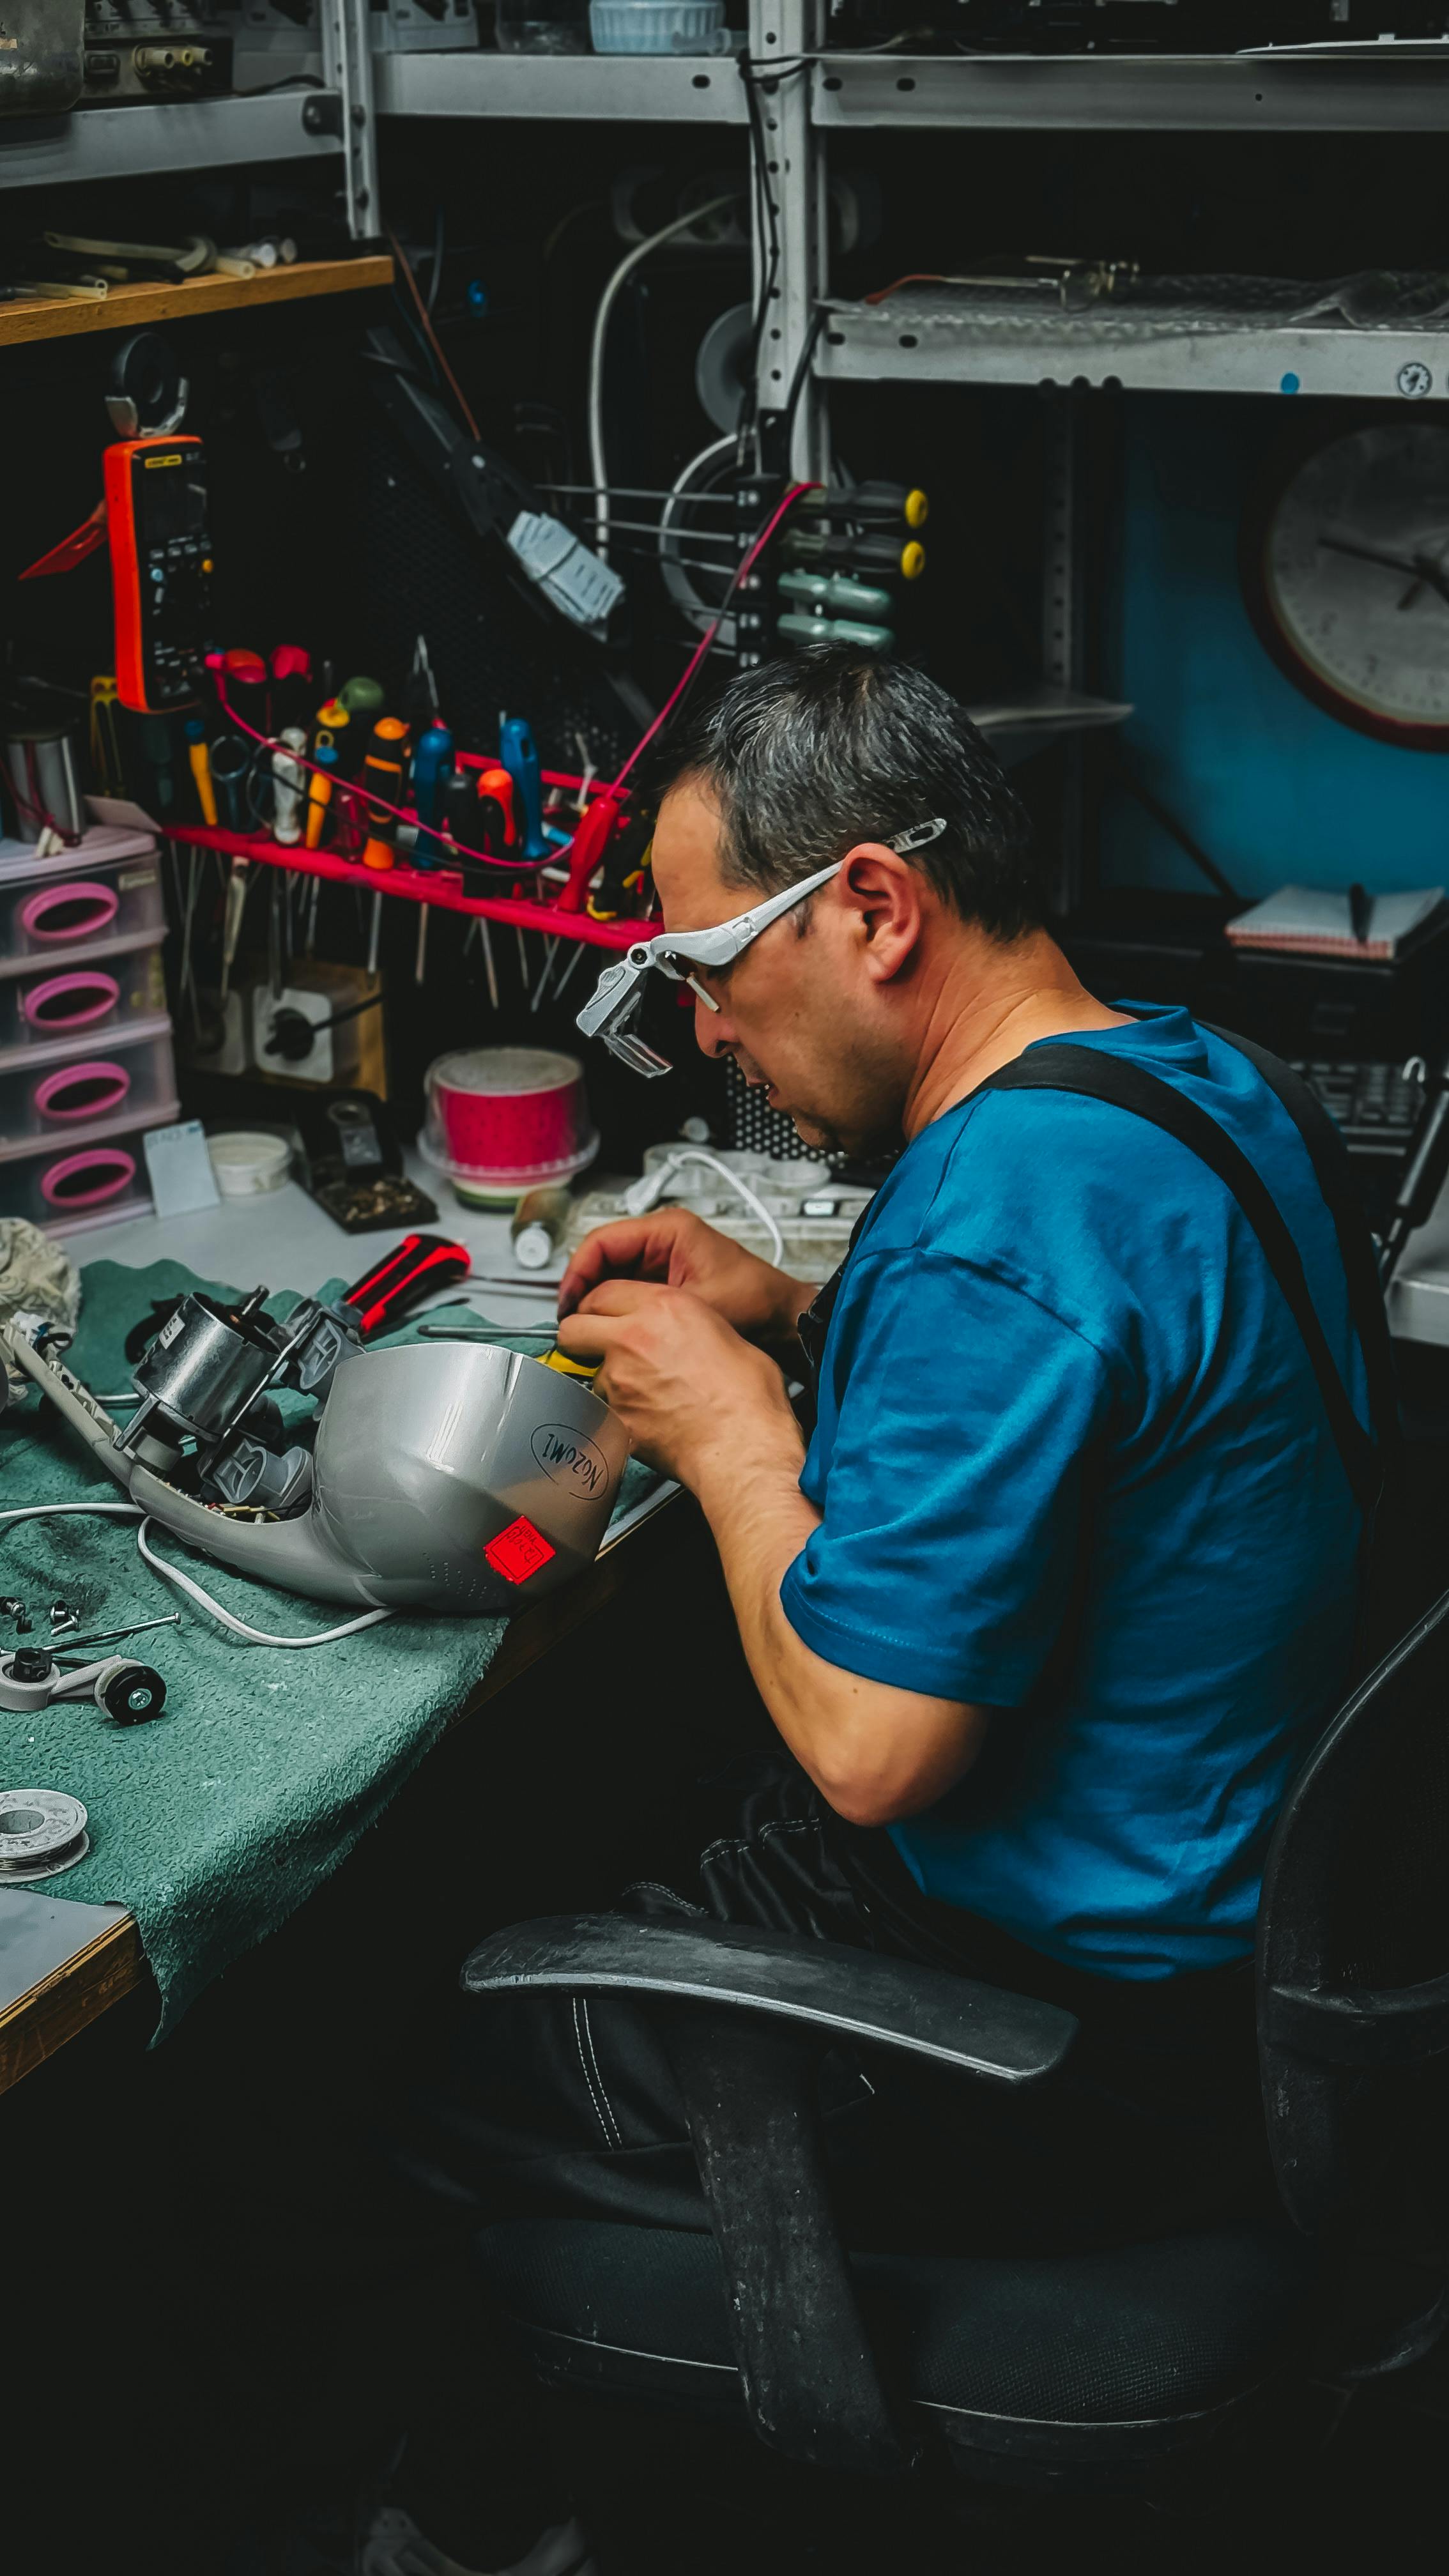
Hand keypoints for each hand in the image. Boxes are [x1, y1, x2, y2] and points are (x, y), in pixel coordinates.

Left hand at [556, 1278, 804, 1490]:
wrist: (742, 1445)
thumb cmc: (747, 1397)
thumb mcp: (725, 1334)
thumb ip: (686, 1324)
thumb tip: (679, 1332)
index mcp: (662, 1307)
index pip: (602, 1293)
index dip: (600, 1306)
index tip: (604, 1316)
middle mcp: (632, 1338)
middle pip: (573, 1328)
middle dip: (581, 1337)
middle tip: (596, 1346)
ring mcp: (618, 1380)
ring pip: (588, 1373)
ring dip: (606, 1379)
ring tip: (642, 1392)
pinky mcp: (615, 1417)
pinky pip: (603, 1409)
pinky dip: (618, 1413)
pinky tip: (647, 1418)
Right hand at [558, 1205, 813, 1344]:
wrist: (785, 1321)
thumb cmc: (756, 1303)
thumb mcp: (695, 1305)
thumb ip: (645, 1308)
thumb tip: (599, 1320)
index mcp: (669, 1230)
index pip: (602, 1241)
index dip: (577, 1273)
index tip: (568, 1304)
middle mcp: (663, 1239)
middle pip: (601, 1258)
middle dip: (583, 1290)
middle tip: (572, 1324)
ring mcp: (664, 1260)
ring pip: (611, 1277)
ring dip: (597, 1302)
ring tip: (588, 1331)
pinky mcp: (667, 1281)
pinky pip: (628, 1291)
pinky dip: (615, 1311)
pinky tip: (610, 1332)